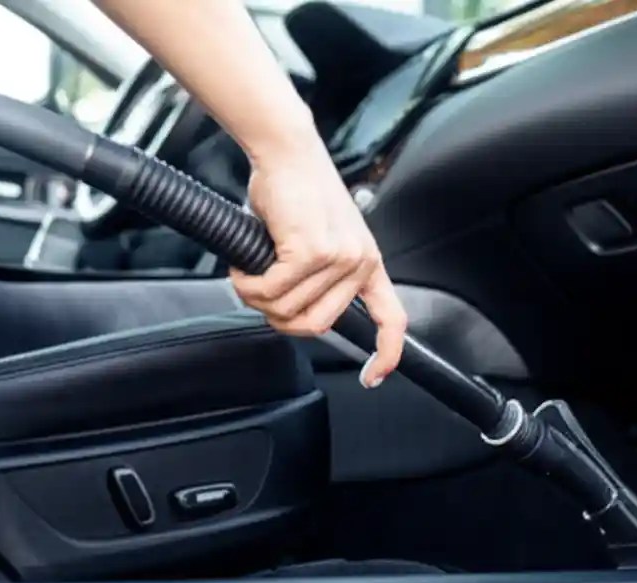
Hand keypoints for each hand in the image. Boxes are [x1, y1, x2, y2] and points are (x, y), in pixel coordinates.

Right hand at [229, 141, 406, 388]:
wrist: (286, 151)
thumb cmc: (295, 190)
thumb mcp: (319, 239)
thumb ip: (317, 277)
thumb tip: (292, 313)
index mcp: (367, 263)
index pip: (392, 319)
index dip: (386, 353)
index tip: (373, 376)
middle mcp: (359, 263)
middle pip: (316, 326)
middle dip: (277, 318)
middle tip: (259, 294)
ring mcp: (338, 258)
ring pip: (288, 310)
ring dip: (256, 297)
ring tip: (248, 271)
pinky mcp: (311, 251)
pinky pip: (272, 290)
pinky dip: (248, 283)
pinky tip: (243, 266)